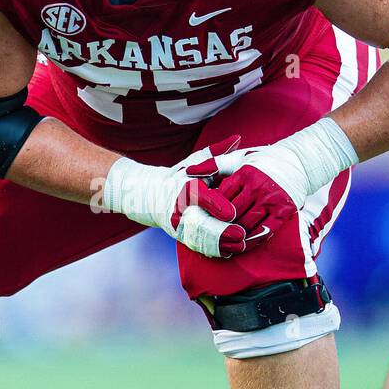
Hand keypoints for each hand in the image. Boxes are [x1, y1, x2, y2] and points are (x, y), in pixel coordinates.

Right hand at [102, 138, 247, 258]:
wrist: (147, 195)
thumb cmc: (178, 176)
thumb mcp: (195, 162)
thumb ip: (217, 153)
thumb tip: (237, 138)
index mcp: (184, 188)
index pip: (200, 197)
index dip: (217, 206)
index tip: (232, 213)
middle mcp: (180, 207)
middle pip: (200, 222)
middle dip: (221, 231)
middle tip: (240, 234)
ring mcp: (178, 223)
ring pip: (199, 238)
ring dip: (219, 244)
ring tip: (239, 244)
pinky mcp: (180, 235)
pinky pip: (197, 245)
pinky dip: (213, 250)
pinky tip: (230, 250)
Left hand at [211, 118, 358, 241]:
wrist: (299, 162)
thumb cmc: (263, 161)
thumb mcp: (238, 159)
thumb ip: (213, 165)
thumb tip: (189, 171)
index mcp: (245, 173)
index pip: (222, 196)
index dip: (211, 209)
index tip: (201, 218)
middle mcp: (259, 186)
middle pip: (232, 213)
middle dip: (219, 225)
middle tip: (207, 236)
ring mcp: (272, 200)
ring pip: (247, 224)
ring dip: (233, 235)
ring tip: (222, 242)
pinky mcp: (284, 211)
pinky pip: (265, 231)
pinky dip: (252, 240)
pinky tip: (243, 244)